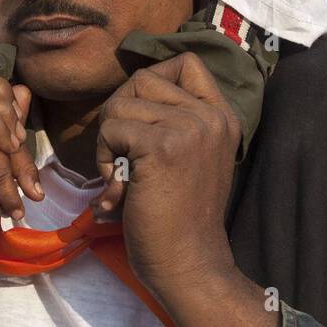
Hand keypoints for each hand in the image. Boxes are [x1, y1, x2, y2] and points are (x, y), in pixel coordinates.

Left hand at [93, 53, 240, 295]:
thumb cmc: (179, 216)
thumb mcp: (191, 156)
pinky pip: (111, 129)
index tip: (142, 120)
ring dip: (108, 140)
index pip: (186, 61)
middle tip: (123, 156)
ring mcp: (190, 127)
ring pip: (121, 103)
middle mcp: (211, 115)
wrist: (188, 264)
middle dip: (120, 113)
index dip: (152, 81)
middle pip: (143, 78)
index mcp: (222, 115)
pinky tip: (118, 190)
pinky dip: (103, 159)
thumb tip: (129, 89)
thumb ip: (175, 120)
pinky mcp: (163, 146)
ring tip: (121, 177)